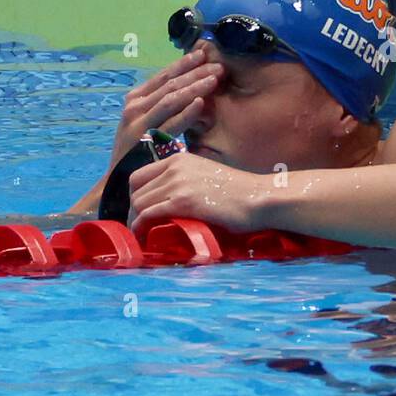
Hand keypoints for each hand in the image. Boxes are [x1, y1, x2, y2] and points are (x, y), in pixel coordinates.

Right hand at [107, 49, 221, 173]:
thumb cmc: (137, 149)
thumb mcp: (146, 121)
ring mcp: (139, 123)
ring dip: (195, 87)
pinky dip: (187, 112)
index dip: (184, 64)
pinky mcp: (145, 141)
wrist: (117, 180)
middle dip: (195, 73)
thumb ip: (162, 104)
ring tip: (215, 79)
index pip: (163, 76)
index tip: (203, 54)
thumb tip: (188, 86)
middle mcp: (135, 107)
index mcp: (136, 99)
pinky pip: (170, 123)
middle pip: (170, 84)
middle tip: (218, 66)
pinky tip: (202, 103)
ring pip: (171, 99)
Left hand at [127, 152, 270, 235]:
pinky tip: (145, 236)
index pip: (139, 176)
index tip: (142, 212)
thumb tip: (167, 200)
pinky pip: (148, 214)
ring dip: (137, 221)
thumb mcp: (206, 175)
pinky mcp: (183, 202)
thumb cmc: (239, 192)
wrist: (259, 197)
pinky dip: (141, 227)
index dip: (136, 196)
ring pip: (139, 203)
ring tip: (145, 234)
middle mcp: (175, 168)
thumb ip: (185, 181)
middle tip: (142, 228)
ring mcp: (178, 184)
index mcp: (179, 159)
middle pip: (136, 191)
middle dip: (135, 211)